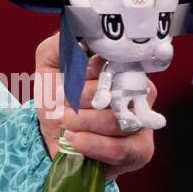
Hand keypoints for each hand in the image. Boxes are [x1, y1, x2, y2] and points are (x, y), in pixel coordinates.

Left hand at [33, 31, 156, 181]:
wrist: (54, 135)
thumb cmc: (57, 96)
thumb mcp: (50, 64)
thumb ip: (60, 46)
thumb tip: (81, 43)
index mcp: (121, 65)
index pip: (119, 59)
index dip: (91, 68)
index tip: (73, 73)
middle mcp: (138, 89)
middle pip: (118, 90)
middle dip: (80, 97)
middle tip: (61, 101)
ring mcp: (142, 120)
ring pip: (118, 119)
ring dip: (82, 121)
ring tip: (65, 120)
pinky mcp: (140, 149)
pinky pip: (123, 148)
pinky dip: (94, 144)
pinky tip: (74, 139)